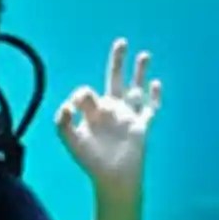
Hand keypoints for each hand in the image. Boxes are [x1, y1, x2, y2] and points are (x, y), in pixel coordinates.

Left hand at [55, 38, 161, 200]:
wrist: (113, 178)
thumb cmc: (91, 161)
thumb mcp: (71, 142)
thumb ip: (63, 124)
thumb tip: (65, 106)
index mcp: (93, 112)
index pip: (87, 92)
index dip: (80, 96)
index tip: (74, 108)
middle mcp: (111, 110)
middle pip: (114, 79)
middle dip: (117, 62)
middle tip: (121, 41)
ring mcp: (128, 116)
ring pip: (136, 89)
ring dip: (140, 73)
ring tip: (144, 54)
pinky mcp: (142, 126)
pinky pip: (150, 108)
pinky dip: (154, 97)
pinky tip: (155, 84)